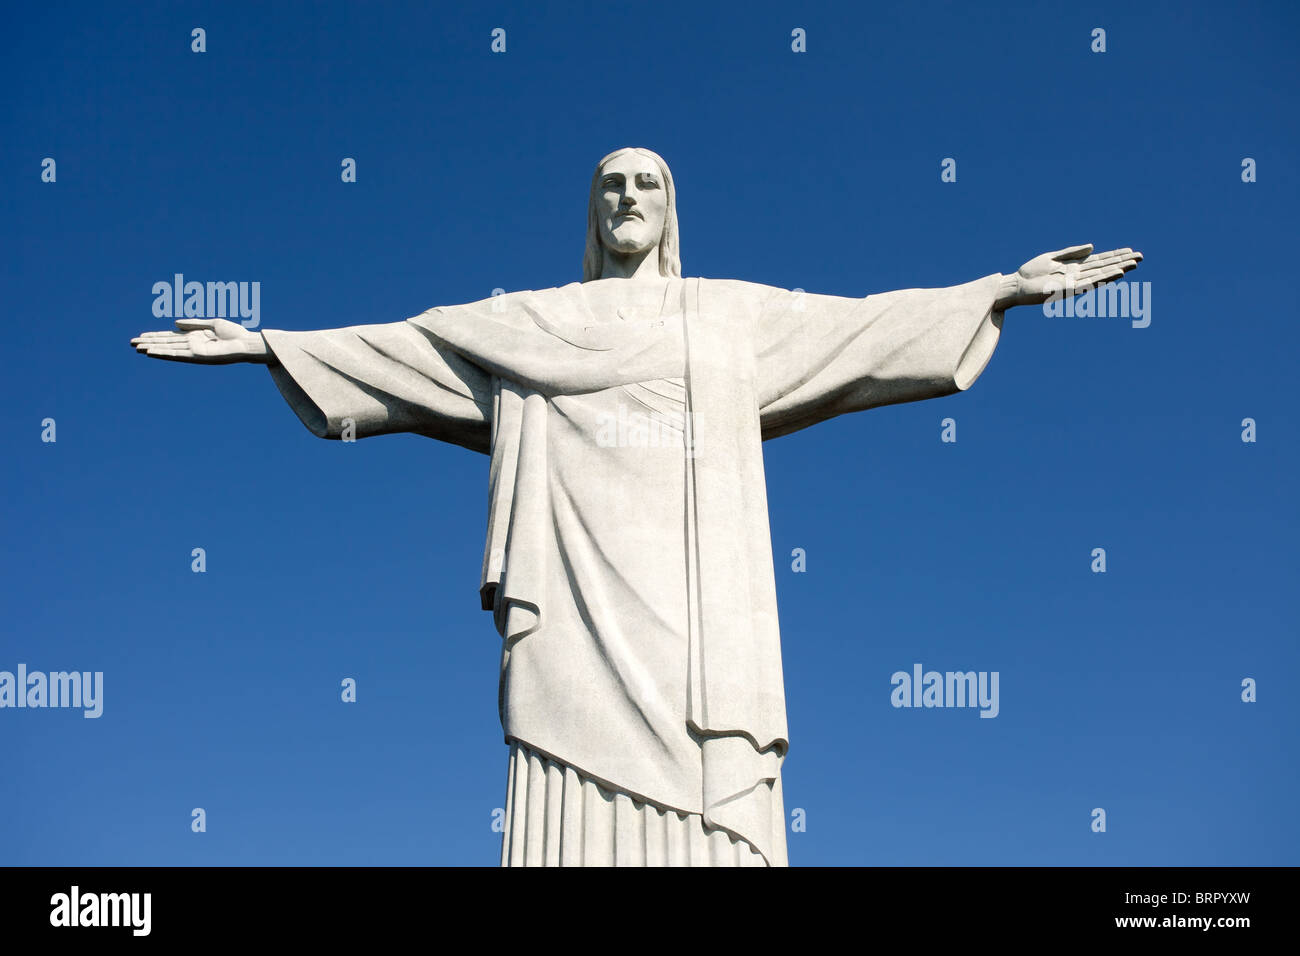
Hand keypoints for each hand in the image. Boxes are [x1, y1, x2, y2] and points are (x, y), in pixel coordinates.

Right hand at [130, 318, 269, 363]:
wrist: (247, 343)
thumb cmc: (235, 334)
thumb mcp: (213, 324)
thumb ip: (194, 323)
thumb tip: (174, 324)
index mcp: (195, 337)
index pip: (170, 337)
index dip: (156, 336)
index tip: (141, 336)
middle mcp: (192, 345)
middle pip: (166, 343)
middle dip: (149, 343)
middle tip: (131, 343)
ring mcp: (193, 351)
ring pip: (168, 349)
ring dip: (152, 348)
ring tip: (136, 348)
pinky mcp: (197, 356)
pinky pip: (177, 355)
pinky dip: (163, 354)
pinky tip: (151, 352)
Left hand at [996, 244, 1142, 309]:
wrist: (1017, 285)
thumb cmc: (1032, 272)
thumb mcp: (1052, 257)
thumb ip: (1072, 252)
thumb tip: (1093, 247)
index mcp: (1075, 267)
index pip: (1100, 261)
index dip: (1115, 256)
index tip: (1131, 251)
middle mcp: (1078, 276)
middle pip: (1104, 267)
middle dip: (1122, 262)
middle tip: (1141, 257)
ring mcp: (1074, 283)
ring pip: (1101, 275)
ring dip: (1117, 270)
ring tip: (1132, 265)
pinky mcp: (1068, 290)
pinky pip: (1089, 284)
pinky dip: (1103, 279)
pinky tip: (1115, 274)